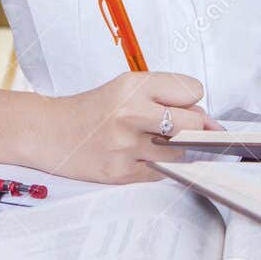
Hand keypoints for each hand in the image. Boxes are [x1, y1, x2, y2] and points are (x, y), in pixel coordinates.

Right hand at [36, 72, 220, 183]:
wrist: (49, 132)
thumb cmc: (91, 109)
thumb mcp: (126, 88)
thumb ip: (167, 98)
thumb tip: (211, 123)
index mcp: (133, 86)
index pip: (193, 90)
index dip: (190, 99)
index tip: (179, 103)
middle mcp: (130, 113)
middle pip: (194, 123)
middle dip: (192, 127)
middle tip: (176, 127)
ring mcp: (126, 146)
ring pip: (180, 151)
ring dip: (174, 148)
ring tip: (149, 140)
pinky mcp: (121, 173)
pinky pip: (161, 172)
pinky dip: (157, 165)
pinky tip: (138, 155)